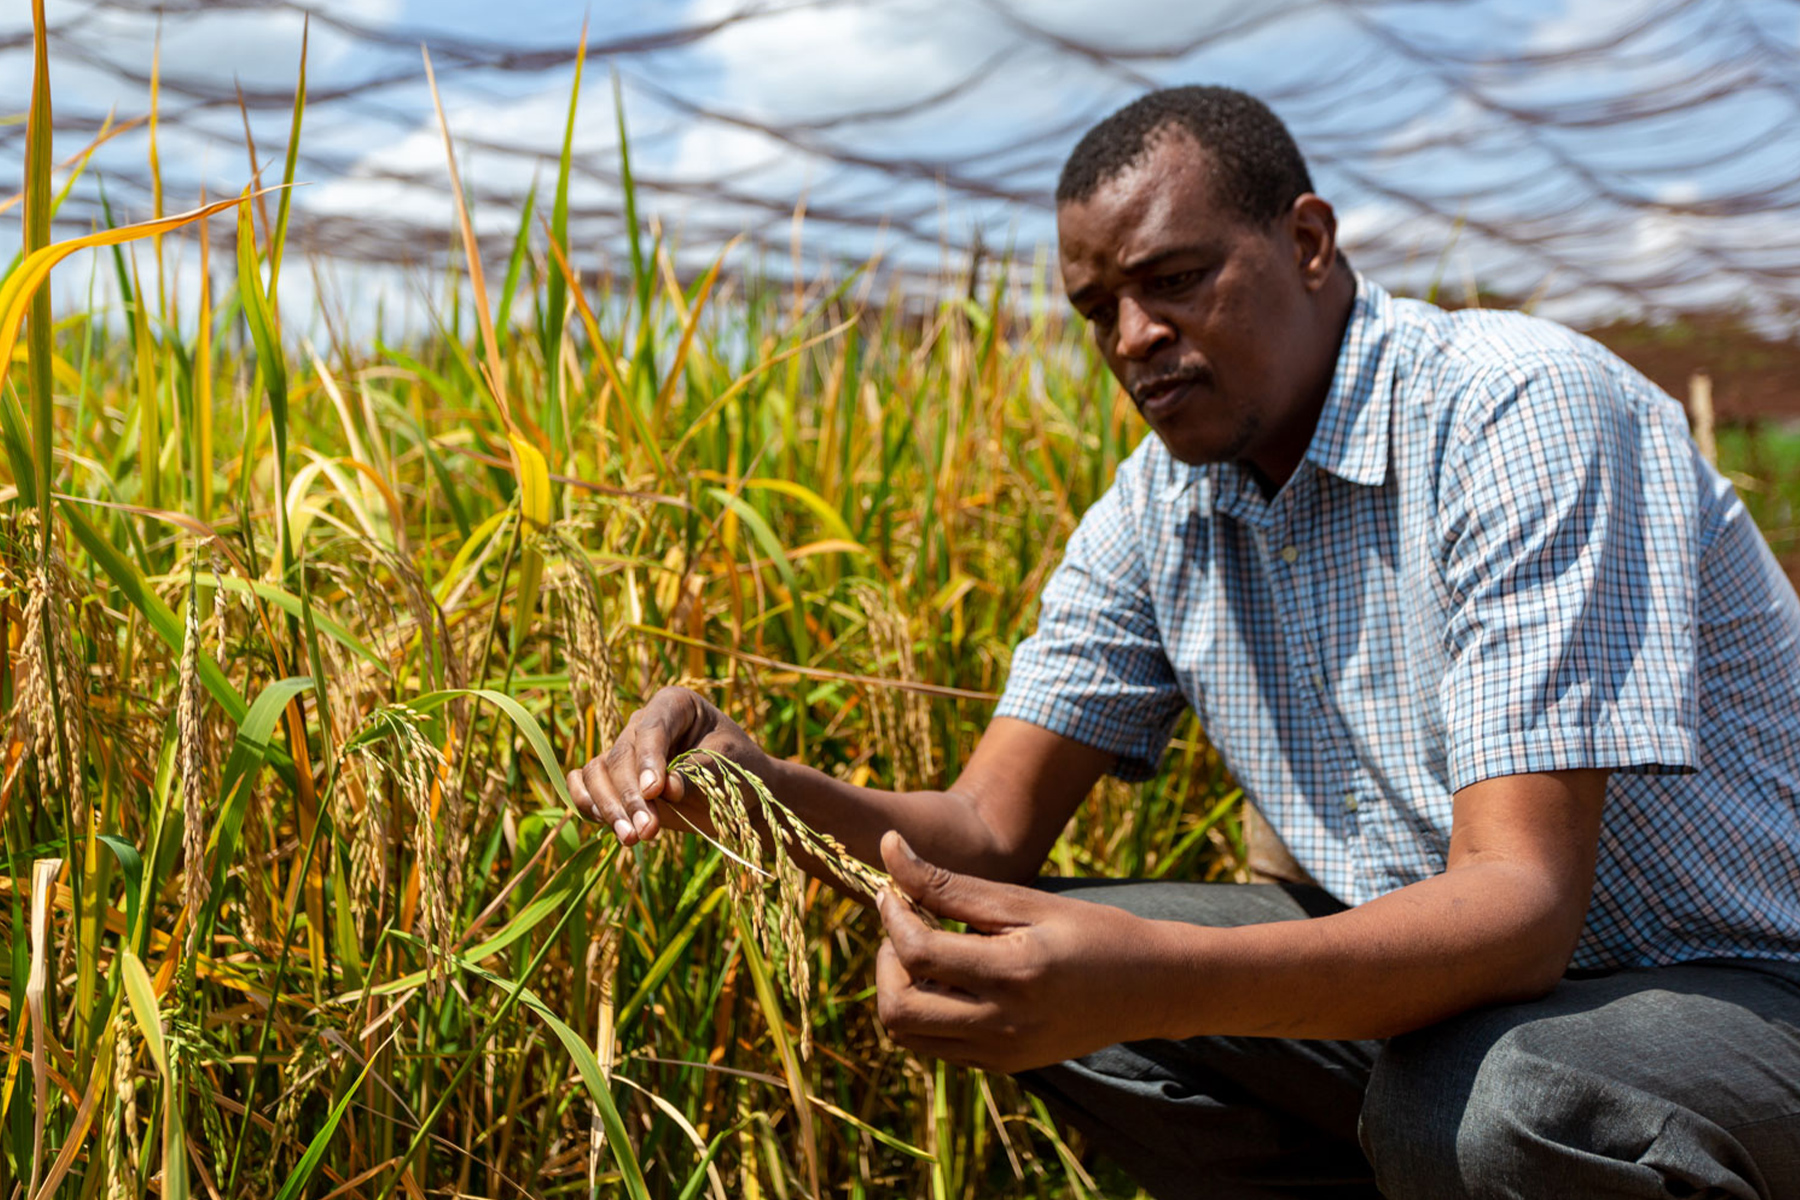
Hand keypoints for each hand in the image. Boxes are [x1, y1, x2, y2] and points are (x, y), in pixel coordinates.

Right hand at [566, 686, 772, 847]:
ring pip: (598, 773)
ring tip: (632, 839)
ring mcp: (626, 750)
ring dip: (610, 808)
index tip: (654, 791)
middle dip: (632, 797)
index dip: (649, 759)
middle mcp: (643, 723)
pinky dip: (587, 803)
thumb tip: (662, 790)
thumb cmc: (740, 770)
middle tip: (647, 831)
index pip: (653, 727)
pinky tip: (605, 825)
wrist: (741, 795)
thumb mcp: (728, 767)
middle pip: (621, 756)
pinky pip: (584, 784)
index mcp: (674, 705)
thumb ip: (696, 774)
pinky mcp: (614, 779)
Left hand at [874, 831, 1177, 1073]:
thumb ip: (951, 885)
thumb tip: (888, 849)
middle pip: (897, 1010)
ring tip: (925, 951)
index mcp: (1013, 974)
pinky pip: (936, 1046)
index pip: (918, 954)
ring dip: (898, 990)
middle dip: (885, 962)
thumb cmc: (1091, 931)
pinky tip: (950, 977)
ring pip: (907, 1036)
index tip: (894, 887)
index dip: (892, 915)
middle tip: (907, 925)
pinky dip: (925, 1011)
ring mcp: (1000, 1053)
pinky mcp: (1001, 1065)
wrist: (1150, 989)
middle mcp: (1002, 1024)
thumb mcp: (1025, 900)